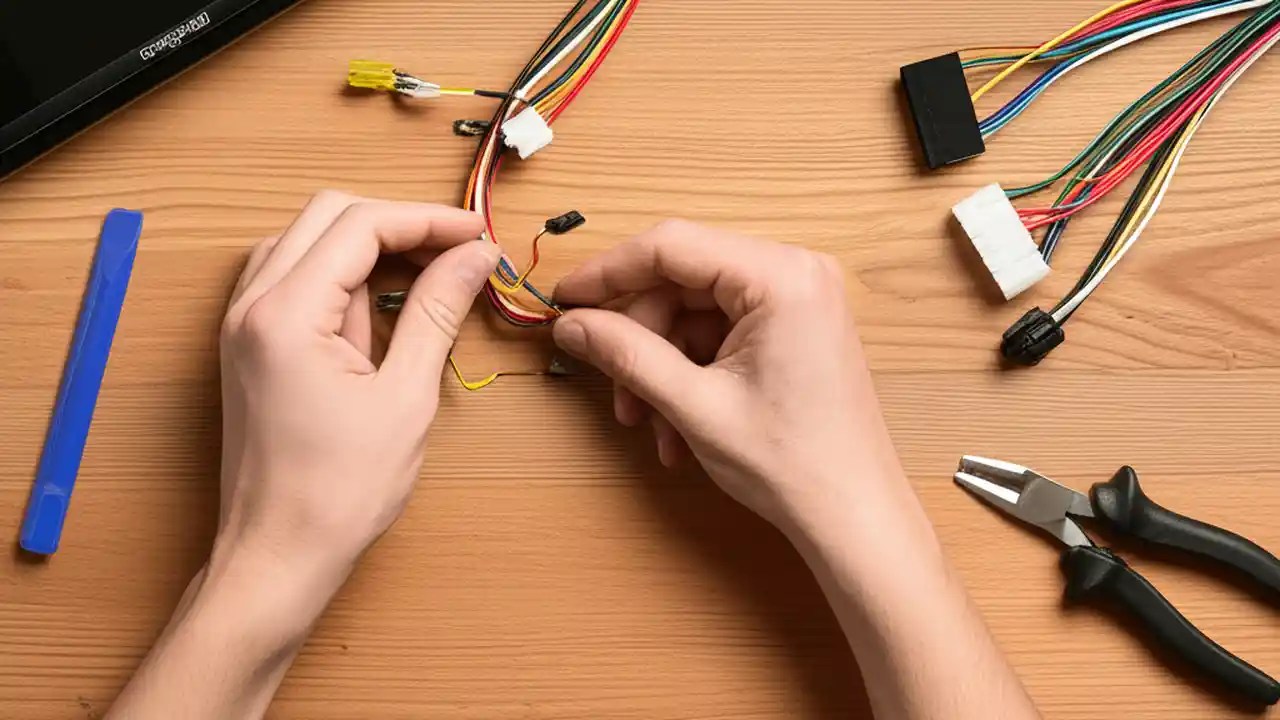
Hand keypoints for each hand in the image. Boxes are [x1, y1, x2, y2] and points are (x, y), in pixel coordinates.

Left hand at [217, 191, 497, 589]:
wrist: (276, 555)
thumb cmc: (338, 493)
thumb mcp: (405, 397)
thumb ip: (436, 312)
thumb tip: (474, 257)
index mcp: (285, 313)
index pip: (360, 225)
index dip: (427, 220)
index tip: (478, 235)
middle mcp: (250, 305)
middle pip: (328, 216)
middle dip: (399, 223)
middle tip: (459, 251)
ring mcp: (241, 323)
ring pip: (306, 240)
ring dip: (368, 243)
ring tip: (428, 272)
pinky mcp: (247, 344)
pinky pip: (292, 277)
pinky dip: (340, 273)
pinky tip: (380, 301)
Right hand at [552, 220, 909, 536]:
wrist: (853, 517)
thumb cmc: (792, 464)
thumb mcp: (694, 406)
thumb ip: (626, 355)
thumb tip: (570, 324)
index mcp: (780, 276)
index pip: (671, 246)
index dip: (608, 272)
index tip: (562, 299)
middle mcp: (794, 273)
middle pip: (680, 281)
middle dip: (639, 338)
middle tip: (615, 389)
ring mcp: (796, 301)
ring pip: (694, 313)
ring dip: (659, 367)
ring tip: (648, 425)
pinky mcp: (792, 329)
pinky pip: (718, 335)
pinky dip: (687, 375)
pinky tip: (676, 428)